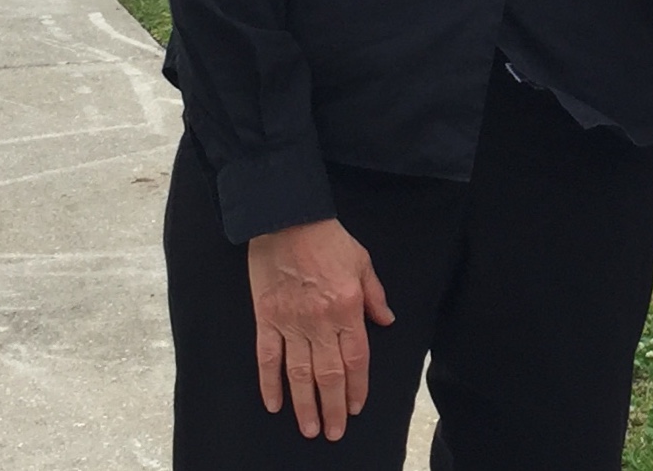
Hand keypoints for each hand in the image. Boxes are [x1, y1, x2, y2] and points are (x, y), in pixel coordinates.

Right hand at [248, 217, 394, 440]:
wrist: (288, 219)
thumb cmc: (328, 238)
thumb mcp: (362, 261)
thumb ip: (375, 295)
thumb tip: (387, 320)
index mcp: (347, 308)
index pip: (355, 358)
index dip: (357, 386)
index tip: (356, 408)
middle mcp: (319, 321)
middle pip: (328, 374)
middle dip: (333, 407)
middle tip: (334, 433)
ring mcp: (290, 322)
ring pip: (298, 374)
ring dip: (304, 405)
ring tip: (310, 429)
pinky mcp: (266, 318)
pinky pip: (268, 358)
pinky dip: (270, 383)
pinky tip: (275, 404)